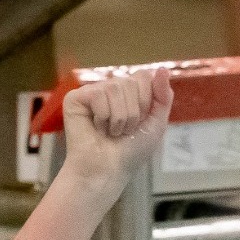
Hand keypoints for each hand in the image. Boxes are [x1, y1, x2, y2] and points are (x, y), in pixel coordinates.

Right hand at [61, 69, 173, 189]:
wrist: (108, 170)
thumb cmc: (131, 151)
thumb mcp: (156, 124)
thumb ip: (163, 96)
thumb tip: (164, 68)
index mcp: (129, 92)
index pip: (144, 76)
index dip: (146, 101)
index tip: (139, 122)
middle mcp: (111, 88)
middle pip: (131, 82)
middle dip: (133, 112)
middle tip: (123, 130)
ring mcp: (93, 92)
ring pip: (115, 87)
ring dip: (120, 117)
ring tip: (111, 132)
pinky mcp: (75, 98)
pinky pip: (98, 94)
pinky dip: (103, 116)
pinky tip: (97, 128)